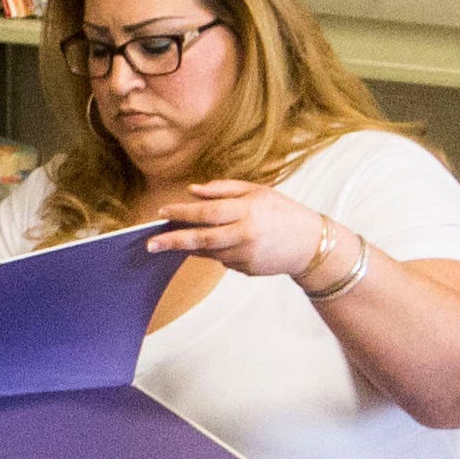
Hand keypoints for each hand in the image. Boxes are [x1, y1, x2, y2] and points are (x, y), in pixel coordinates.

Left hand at [156, 180, 333, 284]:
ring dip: (188, 246)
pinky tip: (227, 244)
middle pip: (201, 238)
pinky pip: (222, 260)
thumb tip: (193, 190)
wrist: (310, 244)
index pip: (208, 211)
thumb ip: (224, 189)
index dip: (183, 212)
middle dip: (172, 241)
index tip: (161, 212)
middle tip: (149, 244)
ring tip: (172, 240)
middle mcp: (245, 234)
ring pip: (208, 251)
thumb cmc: (282, 212)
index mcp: (248, 210)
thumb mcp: (258, 192)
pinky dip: (217, 251)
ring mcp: (245, 255)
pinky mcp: (246, 269)